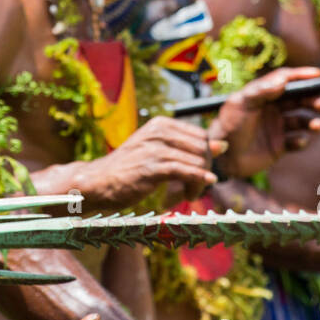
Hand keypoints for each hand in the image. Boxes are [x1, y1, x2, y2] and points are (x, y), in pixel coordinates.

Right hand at [73, 116, 218, 209]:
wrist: (97, 182)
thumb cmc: (128, 170)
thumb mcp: (159, 153)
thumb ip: (188, 148)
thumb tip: (222, 145)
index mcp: (161, 124)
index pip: (201, 136)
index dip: (204, 157)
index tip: (197, 174)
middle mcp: (159, 132)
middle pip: (202, 148)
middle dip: (204, 170)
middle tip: (194, 188)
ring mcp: (155, 148)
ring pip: (196, 161)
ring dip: (199, 182)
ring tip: (189, 195)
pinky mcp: (152, 167)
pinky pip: (185, 172)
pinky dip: (196, 183)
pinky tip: (193, 193)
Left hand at [209, 66, 319, 178]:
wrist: (223, 157)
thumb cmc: (228, 126)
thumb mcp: (241, 104)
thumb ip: (261, 91)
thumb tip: (283, 80)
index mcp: (263, 95)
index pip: (285, 80)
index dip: (302, 75)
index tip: (318, 74)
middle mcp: (272, 109)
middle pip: (299, 100)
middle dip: (313, 100)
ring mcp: (277, 127)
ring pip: (302, 120)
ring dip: (312, 121)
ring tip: (316, 125)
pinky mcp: (279, 146)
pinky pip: (297, 141)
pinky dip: (301, 140)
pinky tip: (298, 141)